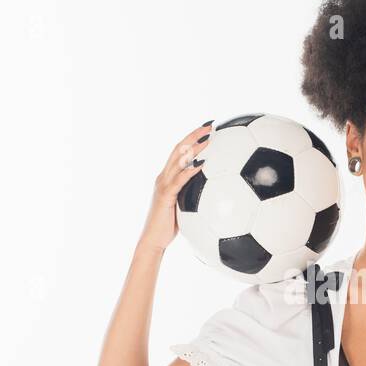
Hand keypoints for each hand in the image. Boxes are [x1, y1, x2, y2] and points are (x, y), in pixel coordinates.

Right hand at [137, 120, 213, 251]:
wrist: (154, 240)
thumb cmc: (169, 226)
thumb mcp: (183, 207)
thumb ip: (192, 195)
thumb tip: (212, 193)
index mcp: (167, 178)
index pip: (180, 152)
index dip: (192, 138)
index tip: (207, 128)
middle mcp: (163, 177)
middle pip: (179, 149)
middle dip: (194, 135)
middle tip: (210, 125)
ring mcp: (163, 185)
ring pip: (178, 161)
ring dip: (194, 148)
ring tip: (209, 138)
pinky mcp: (165, 196)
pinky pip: (179, 181)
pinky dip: (190, 171)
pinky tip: (202, 165)